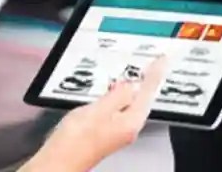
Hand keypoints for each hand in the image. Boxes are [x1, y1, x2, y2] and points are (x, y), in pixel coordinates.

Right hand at [24, 57, 167, 171]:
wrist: (59, 160)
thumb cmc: (77, 139)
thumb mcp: (100, 110)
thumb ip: (118, 95)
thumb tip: (132, 85)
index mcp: (131, 122)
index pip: (148, 93)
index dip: (154, 74)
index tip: (162, 60)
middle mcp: (127, 128)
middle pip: (141, 99)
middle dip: (143, 80)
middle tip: (149, 63)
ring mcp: (116, 131)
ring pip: (127, 103)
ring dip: (127, 87)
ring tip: (129, 73)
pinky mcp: (104, 131)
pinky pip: (116, 109)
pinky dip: (115, 96)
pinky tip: (109, 91)